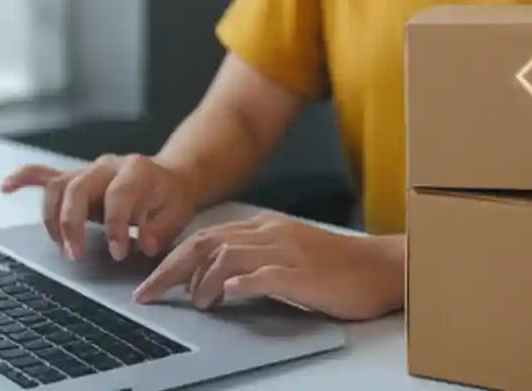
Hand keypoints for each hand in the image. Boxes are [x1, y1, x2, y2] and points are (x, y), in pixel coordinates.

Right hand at [0, 155, 196, 261]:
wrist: (171, 178)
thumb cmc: (171, 198)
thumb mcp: (178, 213)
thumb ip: (160, 229)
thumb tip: (143, 244)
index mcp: (137, 171)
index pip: (117, 196)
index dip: (115, 226)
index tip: (118, 253)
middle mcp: (108, 166)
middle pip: (78, 188)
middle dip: (72, 224)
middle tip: (76, 255)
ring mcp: (89, 170)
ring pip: (58, 186)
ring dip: (53, 218)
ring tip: (62, 247)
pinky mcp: (76, 177)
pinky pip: (45, 174)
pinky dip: (24, 179)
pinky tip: (6, 187)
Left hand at [132, 212, 403, 321]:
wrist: (383, 267)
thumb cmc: (338, 269)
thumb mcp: (289, 257)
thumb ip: (256, 261)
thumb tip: (219, 281)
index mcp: (265, 228)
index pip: (206, 237)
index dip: (172, 259)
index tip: (151, 283)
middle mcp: (271, 233)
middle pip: (206, 243)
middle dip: (170, 269)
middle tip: (148, 294)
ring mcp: (287, 251)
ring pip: (228, 256)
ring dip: (203, 282)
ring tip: (198, 304)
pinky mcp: (303, 273)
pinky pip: (265, 274)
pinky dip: (242, 283)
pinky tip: (228, 294)